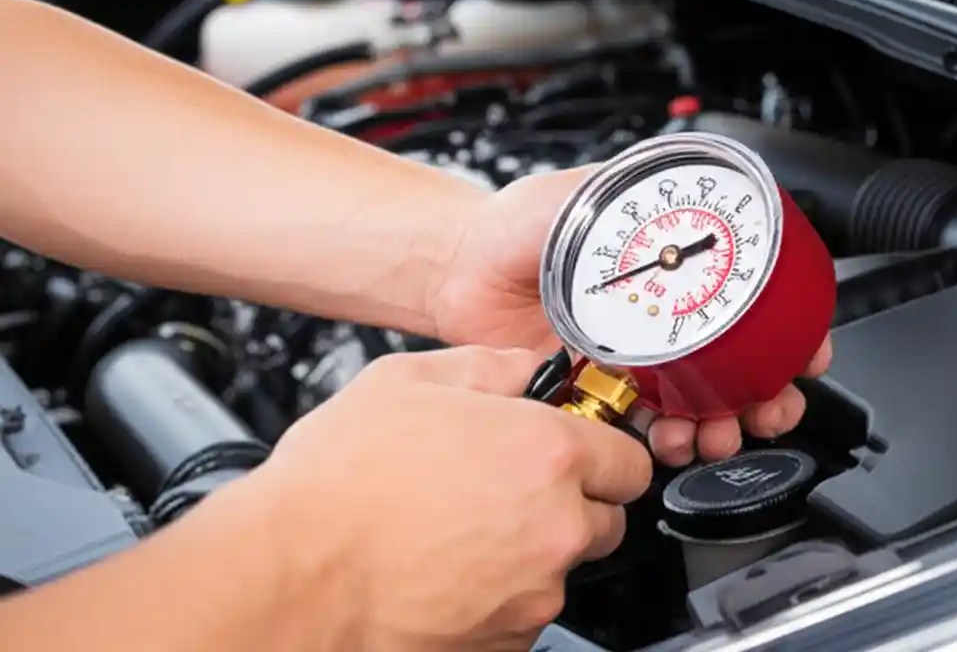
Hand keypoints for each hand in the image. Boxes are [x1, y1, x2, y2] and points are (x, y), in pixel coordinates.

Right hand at [246, 347, 651, 650]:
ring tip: (461, 527)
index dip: (602, 449)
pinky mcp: (508, 639)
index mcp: (548, 453)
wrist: (291, 576)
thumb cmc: (338, 484)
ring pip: (563, 565)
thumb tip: (526, 368)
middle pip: (607, 516)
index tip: (577, 448)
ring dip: (532, 547)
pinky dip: (500, 592)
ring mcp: (535, 591)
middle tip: (510, 487)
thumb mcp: (409, 380)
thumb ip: (490, 366)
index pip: (631, 458)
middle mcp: (556, 526)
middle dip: (572, 500)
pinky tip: (447, 567)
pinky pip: (524, 609)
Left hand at [433, 167, 833, 466]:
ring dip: (724, 425)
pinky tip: (672, 440)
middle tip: (769, 408)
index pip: (749, 296)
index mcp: (672, 264)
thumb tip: (673, 203)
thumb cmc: (512, 226)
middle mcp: (664, 314)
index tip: (806, 350)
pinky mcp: (606, 392)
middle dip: (768, 393)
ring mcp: (638, 357)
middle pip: (741, 361)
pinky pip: (650, 425)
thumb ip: (623, 199)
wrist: (458, 273)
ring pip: (703, 401)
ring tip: (717, 434)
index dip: (788, 327)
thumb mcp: (575, 195)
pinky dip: (670, 440)